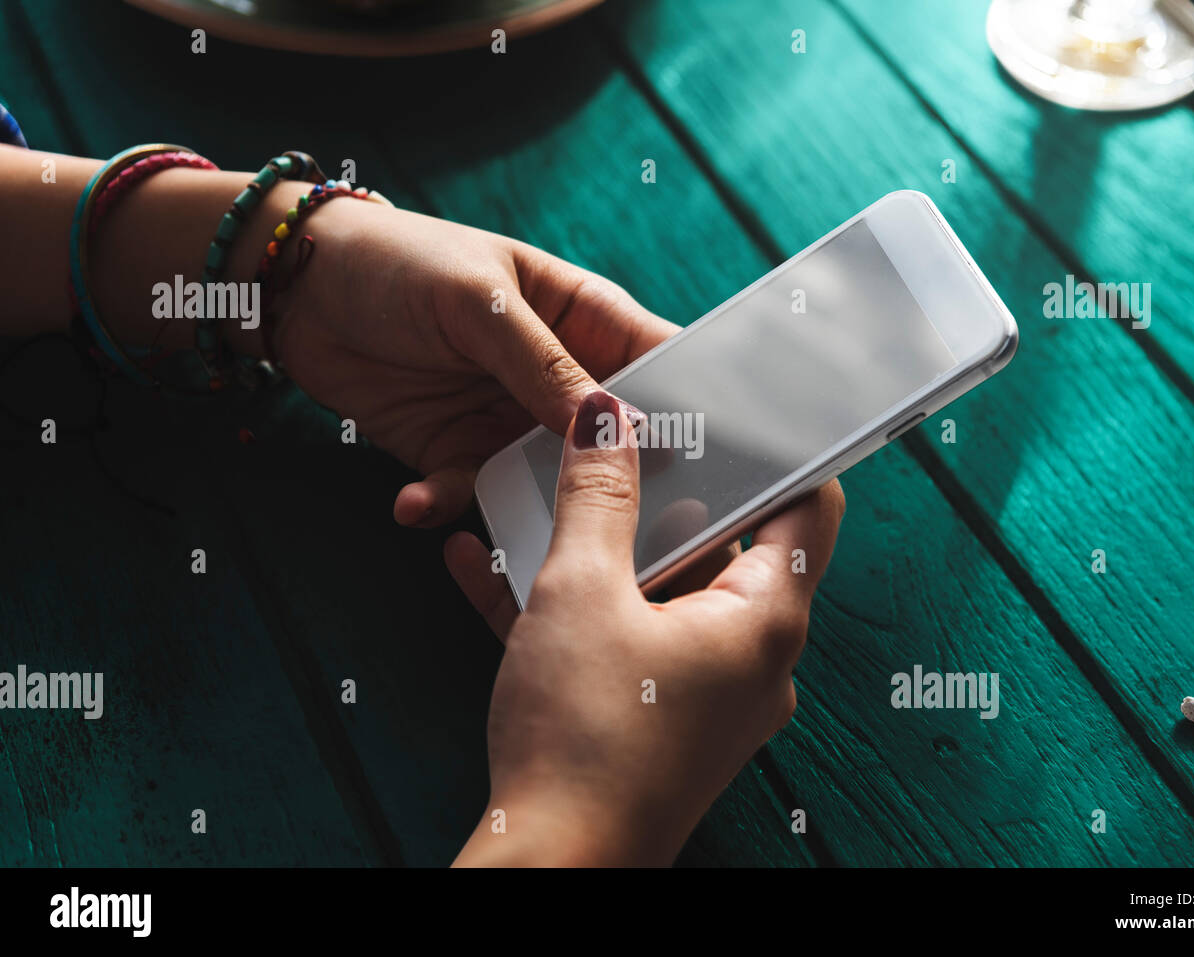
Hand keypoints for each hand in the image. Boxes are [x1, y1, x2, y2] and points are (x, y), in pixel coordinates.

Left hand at [268, 198, 679, 525]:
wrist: (296, 286)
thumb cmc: (399, 261)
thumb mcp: (477, 301)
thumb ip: (542, 362)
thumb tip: (608, 424)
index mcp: (582, 319)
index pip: (660, 361)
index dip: (689, 407)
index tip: (712, 458)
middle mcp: (557, 378)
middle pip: (614, 440)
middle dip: (621, 480)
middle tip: (625, 522)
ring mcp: (507, 420)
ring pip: (550, 480)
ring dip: (535, 507)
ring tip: (522, 537)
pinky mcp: (455, 452)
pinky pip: (469, 493)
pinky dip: (445, 504)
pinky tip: (414, 503)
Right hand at [447, 391, 845, 865]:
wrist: (551, 867)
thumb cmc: (583, 740)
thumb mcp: (580, 593)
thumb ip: (596, 497)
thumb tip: (607, 419)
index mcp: (764, 621)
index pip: (810, 507)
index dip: (779, 448)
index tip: (736, 408)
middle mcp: (752, 660)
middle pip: (728, 546)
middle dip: (666, 493)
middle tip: (620, 443)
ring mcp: (707, 694)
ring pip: (664, 593)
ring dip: (603, 549)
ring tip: (542, 501)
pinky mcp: (660, 720)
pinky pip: (625, 640)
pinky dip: (576, 605)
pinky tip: (489, 569)